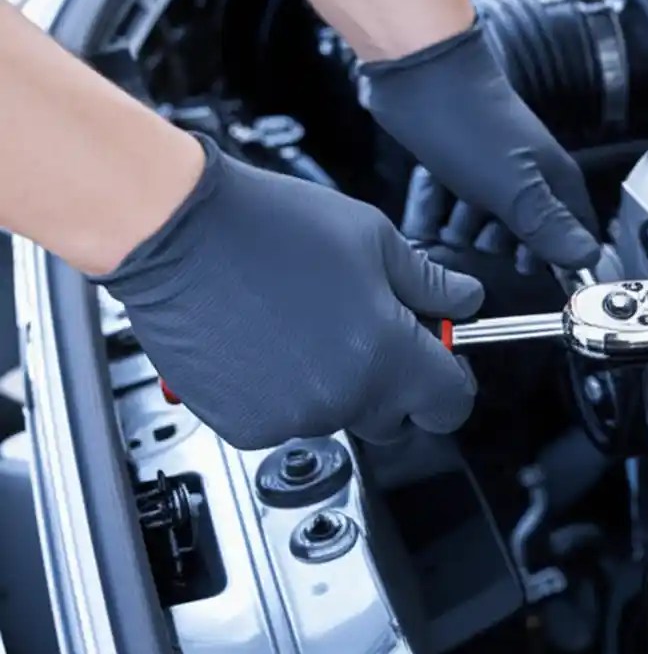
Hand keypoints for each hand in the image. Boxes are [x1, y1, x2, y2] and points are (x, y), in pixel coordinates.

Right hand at [92, 135, 484, 448]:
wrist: (175, 231)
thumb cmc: (269, 227)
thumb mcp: (372, 238)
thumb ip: (430, 283)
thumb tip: (465, 302)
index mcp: (388, 356)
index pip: (451, 404)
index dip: (451, 379)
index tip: (439, 357)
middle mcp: (343, 397)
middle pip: (396, 417)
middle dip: (394, 382)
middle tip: (367, 328)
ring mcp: (292, 417)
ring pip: (339, 415)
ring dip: (336, 382)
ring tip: (305, 321)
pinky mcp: (245, 425)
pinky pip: (286, 418)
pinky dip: (284, 390)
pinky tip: (269, 340)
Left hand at [362, 23, 600, 271]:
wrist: (416, 72)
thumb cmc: (470, 123)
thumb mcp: (515, 189)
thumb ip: (549, 229)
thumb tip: (588, 261)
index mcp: (553, 180)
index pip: (576, 229)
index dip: (558, 257)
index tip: (531, 271)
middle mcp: (526, 175)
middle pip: (524, 231)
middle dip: (498, 245)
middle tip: (482, 240)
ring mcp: (490, 169)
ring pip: (482, 220)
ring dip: (461, 231)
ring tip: (448, 224)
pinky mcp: (456, 163)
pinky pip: (449, 203)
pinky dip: (434, 213)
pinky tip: (423, 218)